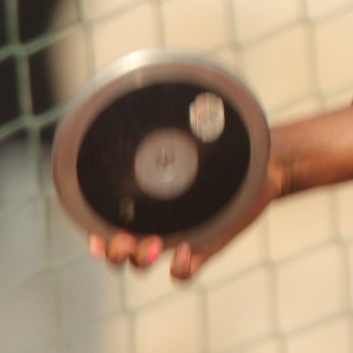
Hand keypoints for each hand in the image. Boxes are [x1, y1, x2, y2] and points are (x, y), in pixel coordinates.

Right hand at [86, 101, 352, 281]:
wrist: (259, 158)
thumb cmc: (219, 139)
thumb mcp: (195, 124)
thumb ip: (173, 114)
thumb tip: (155, 79)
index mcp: (140, 198)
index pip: (102, 223)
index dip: (93, 234)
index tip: (95, 233)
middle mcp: (152, 221)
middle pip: (116, 252)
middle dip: (113, 252)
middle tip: (123, 240)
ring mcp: (175, 237)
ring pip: (141, 264)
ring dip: (139, 260)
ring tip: (152, 246)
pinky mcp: (204, 247)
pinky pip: (182, 273)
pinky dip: (180, 268)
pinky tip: (188, 251)